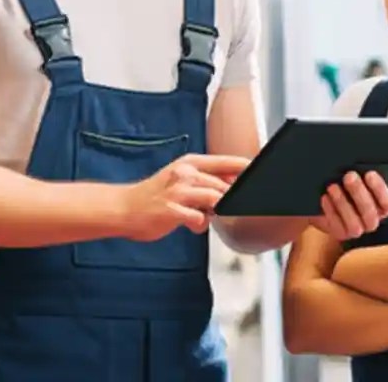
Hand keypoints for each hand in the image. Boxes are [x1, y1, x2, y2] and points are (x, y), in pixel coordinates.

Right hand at [121, 153, 249, 240]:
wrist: (123, 208)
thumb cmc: (155, 196)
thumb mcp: (181, 179)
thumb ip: (207, 180)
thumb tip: (234, 181)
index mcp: (189, 163)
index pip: (227, 162)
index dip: (247, 169)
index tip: (263, 175)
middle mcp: (185, 173)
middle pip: (225, 185)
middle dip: (231, 199)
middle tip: (228, 208)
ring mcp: (178, 191)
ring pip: (216, 199)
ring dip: (216, 211)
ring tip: (205, 214)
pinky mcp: (172, 210)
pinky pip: (199, 219)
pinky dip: (200, 224)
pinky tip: (192, 224)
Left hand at [311, 171, 387, 239]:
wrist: (326, 200)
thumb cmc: (345, 186)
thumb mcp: (355, 179)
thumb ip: (361, 175)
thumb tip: (357, 165)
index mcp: (381, 206)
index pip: (386, 202)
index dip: (379, 189)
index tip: (369, 174)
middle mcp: (371, 221)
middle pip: (369, 212)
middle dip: (359, 193)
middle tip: (349, 176)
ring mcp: (356, 229)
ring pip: (355, 224)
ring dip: (343, 203)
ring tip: (333, 187)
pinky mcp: (341, 234)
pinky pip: (337, 227)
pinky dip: (331, 211)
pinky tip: (325, 198)